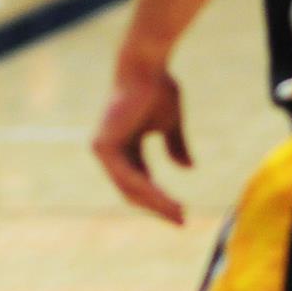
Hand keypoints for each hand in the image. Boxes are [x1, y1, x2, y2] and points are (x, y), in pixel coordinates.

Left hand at [92, 54, 190, 225]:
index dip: (160, 198)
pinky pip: (129, 177)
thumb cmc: (158, 89)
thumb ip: (175, 145)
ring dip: (156, 203)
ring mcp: (103, 149)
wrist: (147, 69)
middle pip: (133, 190)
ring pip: (131, 188)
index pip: (140, 181)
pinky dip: (148, 190)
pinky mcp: (103, 146)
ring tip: (179, 214)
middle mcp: (110, 150)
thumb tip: (187, 168)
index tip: (182, 213)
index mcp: (123, 145)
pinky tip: (167, 200)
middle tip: (181, 221)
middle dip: (157, 207)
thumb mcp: (171, 124)